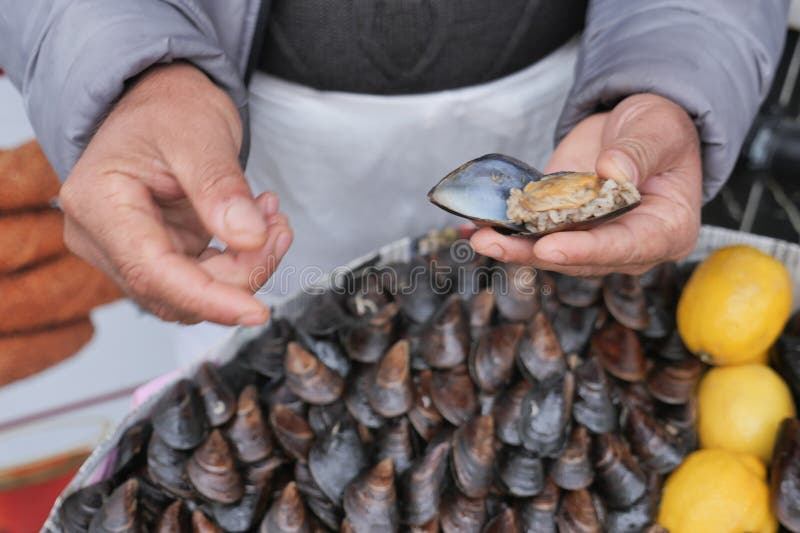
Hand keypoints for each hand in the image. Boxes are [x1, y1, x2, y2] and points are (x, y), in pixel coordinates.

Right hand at [60, 63, 291, 324]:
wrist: (161, 101)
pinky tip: (258, 224)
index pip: (152, 272)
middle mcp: (102, 237)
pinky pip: (201, 280)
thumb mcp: (199, 133)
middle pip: (175, 292)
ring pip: (192, 293)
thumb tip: (250, 238)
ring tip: (272, 217)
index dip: (208, 299)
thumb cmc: (167, 108)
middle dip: (239, 273)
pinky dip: (238, 262)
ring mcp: (127, 250)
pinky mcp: (156, 255)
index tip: (256, 311)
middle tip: (278, 229)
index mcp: (99, 203)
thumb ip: (221, 188)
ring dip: (244, 268)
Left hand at [471, 93, 701, 275]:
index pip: (625, 247)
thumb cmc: (660, 129)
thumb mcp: (658, 130)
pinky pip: (536, 234)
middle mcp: (629, 246)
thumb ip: (638, 152)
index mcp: (666, 230)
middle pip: (581, 259)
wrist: (634, 126)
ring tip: (481, 237)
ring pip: (552, 252)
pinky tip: (476, 229)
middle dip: (535, 252)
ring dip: (515, 247)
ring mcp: (594, 240)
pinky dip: (508, 232)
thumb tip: (612, 173)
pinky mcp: (566, 227)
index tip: (549, 248)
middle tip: (495, 242)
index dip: (586, 250)